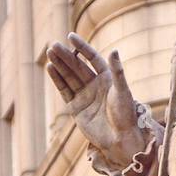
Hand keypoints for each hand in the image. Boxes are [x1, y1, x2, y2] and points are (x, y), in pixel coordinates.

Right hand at [45, 33, 141, 165]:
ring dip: (59, 65)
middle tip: (53, 45)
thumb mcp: (123, 91)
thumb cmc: (126, 114)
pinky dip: (57, 80)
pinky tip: (50, 68)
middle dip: (65, 56)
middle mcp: (95, 85)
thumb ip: (117, 71)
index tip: (70, 36)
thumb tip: (114, 50)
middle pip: (77, 66)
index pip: (92, 58)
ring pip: (69, 77)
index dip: (82, 47)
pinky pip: (65, 90)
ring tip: (49, 53)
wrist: (120, 138)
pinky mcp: (76, 108)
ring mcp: (85, 96)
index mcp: (107, 78)